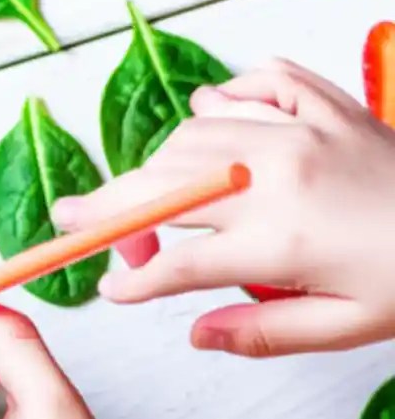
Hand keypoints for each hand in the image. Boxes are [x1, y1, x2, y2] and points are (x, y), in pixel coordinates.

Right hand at [53, 59, 394, 356]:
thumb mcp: (345, 327)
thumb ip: (261, 334)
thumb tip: (196, 334)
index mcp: (280, 240)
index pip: (176, 264)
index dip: (133, 280)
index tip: (115, 290)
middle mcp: (278, 176)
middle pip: (163, 188)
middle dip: (108, 208)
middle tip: (72, 220)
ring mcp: (301, 131)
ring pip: (193, 136)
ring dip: (159, 166)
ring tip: (152, 195)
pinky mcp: (326, 105)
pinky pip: (255, 84)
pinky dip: (224, 100)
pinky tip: (216, 124)